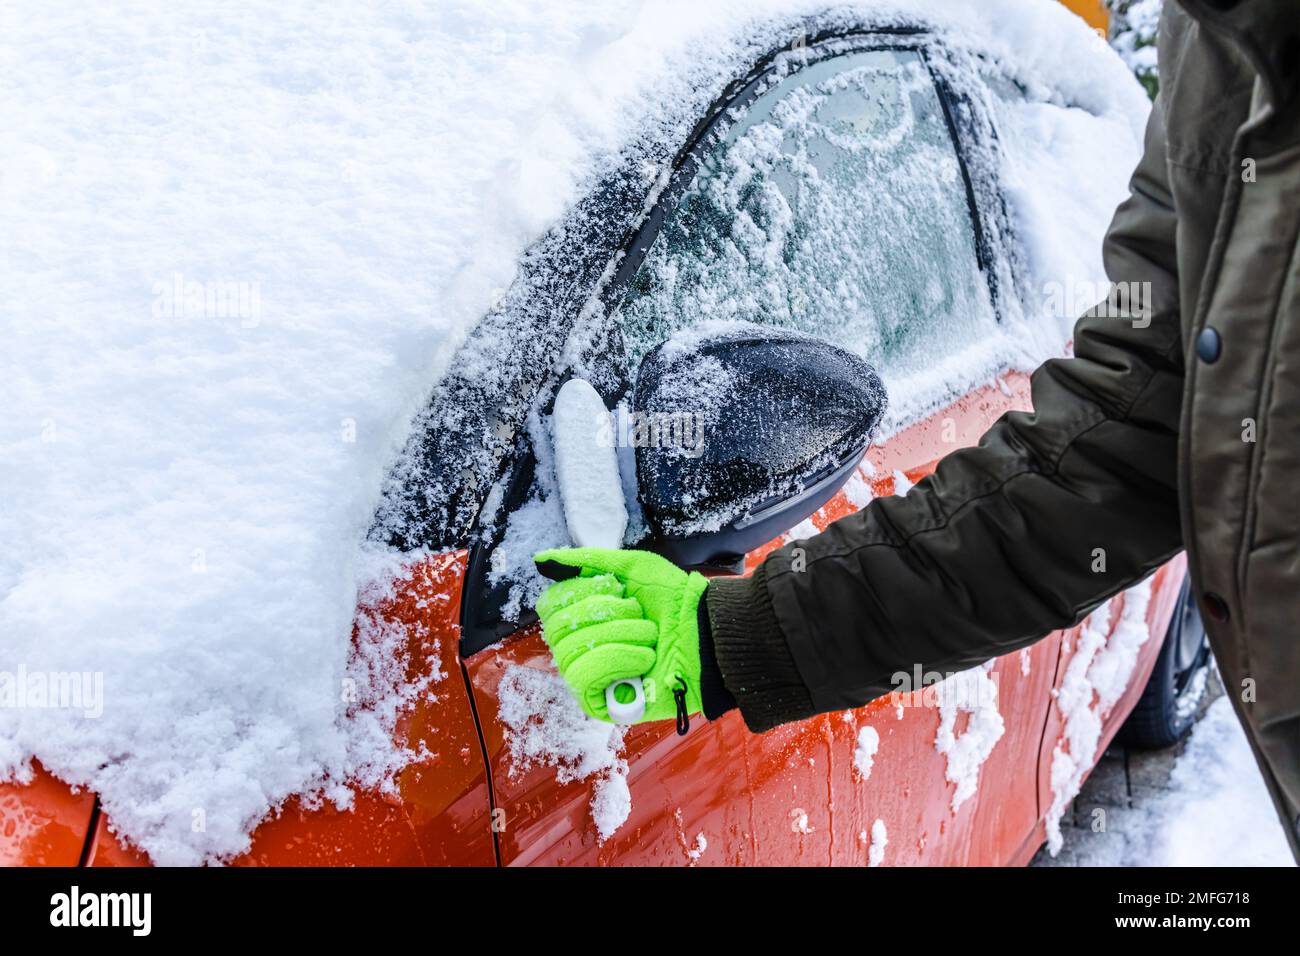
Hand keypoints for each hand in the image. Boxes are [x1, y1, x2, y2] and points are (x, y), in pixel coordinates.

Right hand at [533, 548, 708, 725]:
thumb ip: (586, 561)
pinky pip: (584, 677)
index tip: (616, 588)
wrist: (706, 632)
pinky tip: (644, 660)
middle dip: (606, 613)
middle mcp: (578, 646)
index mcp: (581, 615)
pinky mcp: (601, 703)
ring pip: (571, 652)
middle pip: (558, 628)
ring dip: (620, 636)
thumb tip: (542, 559)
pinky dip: (618, 659)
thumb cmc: (672, 600)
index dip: (580, 592)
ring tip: (649, 637)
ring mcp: (588, 676)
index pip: (549, 604)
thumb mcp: (632, 567)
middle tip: (639, 614)